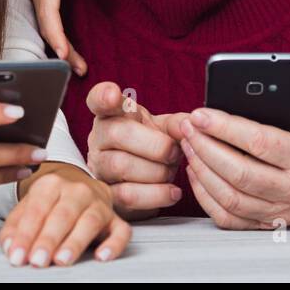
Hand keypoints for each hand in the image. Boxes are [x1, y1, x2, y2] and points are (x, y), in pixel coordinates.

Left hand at [0, 165, 130, 266]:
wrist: (77, 187)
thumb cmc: (50, 204)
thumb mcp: (27, 209)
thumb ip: (15, 228)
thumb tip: (10, 247)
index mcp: (51, 184)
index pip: (37, 209)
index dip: (26, 234)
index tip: (17, 255)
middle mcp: (78, 190)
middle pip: (63, 214)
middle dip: (49, 239)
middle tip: (38, 260)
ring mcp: (99, 203)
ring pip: (90, 221)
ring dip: (75, 241)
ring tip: (62, 260)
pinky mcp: (116, 218)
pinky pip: (121, 231)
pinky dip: (114, 244)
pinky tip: (102, 256)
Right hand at [18, 0, 100, 75]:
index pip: (49, 14)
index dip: (56, 36)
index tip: (64, 55)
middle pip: (46, 26)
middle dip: (61, 50)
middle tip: (79, 70)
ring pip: (44, 23)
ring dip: (58, 43)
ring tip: (76, 64)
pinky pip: (45, 15)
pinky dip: (54, 32)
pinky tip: (65, 42)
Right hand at [85, 81, 188, 220]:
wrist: (147, 182)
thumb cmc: (153, 148)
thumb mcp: (166, 129)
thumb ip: (178, 124)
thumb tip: (190, 125)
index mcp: (113, 115)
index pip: (99, 99)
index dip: (104, 95)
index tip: (114, 94)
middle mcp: (99, 139)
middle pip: (118, 134)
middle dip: (156, 145)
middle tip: (173, 152)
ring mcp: (99, 168)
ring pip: (121, 166)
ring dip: (157, 171)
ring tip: (170, 172)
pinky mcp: (107, 196)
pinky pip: (128, 194)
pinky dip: (157, 194)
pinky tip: (172, 191)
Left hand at [181, 76, 289, 229]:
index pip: (260, 142)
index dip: (226, 127)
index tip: (201, 114)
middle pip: (239, 172)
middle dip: (205, 147)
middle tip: (186, 126)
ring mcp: (278, 211)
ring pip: (230, 197)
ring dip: (202, 170)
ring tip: (188, 145)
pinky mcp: (266, 224)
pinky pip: (228, 217)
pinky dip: (206, 197)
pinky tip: (196, 173)